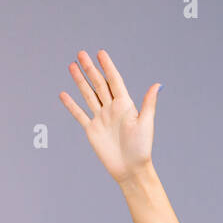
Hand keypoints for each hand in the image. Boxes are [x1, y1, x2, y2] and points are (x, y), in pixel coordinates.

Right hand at [59, 50, 159, 185]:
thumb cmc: (142, 148)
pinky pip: (79, 114)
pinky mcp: (92, 130)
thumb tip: (158, 84)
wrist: (131, 169)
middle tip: (81, 53)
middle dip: (90, 69)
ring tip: (72, 66)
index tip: (100, 53)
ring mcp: (101, 118)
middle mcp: (112, 110)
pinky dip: (71, 104)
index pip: (114, 81)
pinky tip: (64, 94)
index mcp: (125, 106)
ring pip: (88, 95)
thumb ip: (149, 103)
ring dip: (80, 81)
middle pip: (99, 84)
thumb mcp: (146, 123)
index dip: (107, 67)